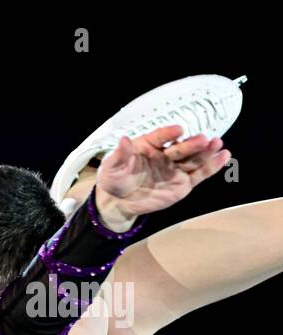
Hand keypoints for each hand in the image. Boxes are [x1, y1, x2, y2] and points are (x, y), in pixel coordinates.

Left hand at [94, 125, 230, 229]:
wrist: (119, 202)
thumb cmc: (114, 179)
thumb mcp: (111, 167)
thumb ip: (119, 155)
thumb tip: (123, 139)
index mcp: (149, 145)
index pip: (160, 137)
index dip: (169, 134)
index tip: (178, 130)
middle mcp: (166, 154)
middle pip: (181, 148)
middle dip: (192, 144)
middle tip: (203, 139)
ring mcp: (176, 168)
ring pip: (194, 159)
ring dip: (207, 152)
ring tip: (217, 144)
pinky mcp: (184, 183)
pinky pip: (199, 174)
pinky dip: (212, 167)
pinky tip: (224, 156)